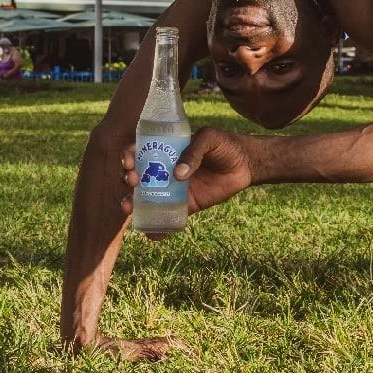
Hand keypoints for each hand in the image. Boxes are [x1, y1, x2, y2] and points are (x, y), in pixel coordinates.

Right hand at [118, 127, 256, 219]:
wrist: (245, 163)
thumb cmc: (224, 144)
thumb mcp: (209, 139)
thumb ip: (194, 151)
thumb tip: (179, 174)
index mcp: (166, 149)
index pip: (139, 151)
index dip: (128, 156)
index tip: (129, 162)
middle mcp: (164, 169)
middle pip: (137, 176)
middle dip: (127, 180)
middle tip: (132, 182)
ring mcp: (173, 189)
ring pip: (146, 198)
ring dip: (133, 204)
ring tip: (129, 208)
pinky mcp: (185, 205)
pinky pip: (167, 217)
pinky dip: (157, 227)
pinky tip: (150, 233)